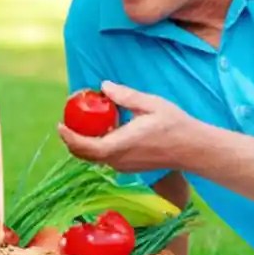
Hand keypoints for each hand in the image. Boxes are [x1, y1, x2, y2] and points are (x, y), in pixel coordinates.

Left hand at [57, 81, 195, 172]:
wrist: (193, 149)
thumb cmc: (174, 125)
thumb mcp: (150, 104)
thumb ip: (125, 96)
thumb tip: (104, 86)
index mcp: (121, 145)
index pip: (86, 147)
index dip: (69, 137)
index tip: (60, 124)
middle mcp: (119, 160)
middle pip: (85, 155)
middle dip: (72, 139)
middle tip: (67, 122)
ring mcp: (123, 166)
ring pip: (95, 157)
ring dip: (85, 142)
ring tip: (84, 123)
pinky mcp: (129, 167)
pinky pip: (106, 158)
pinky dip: (98, 146)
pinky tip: (105, 130)